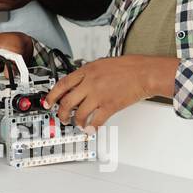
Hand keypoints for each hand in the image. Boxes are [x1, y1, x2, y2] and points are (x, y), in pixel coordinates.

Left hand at [46, 55, 179, 128]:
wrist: (144, 72)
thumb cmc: (128, 67)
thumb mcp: (101, 63)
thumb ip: (88, 73)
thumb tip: (79, 83)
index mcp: (86, 71)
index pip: (62, 84)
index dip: (52, 95)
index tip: (47, 102)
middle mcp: (90, 83)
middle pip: (67, 101)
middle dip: (61, 113)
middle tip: (62, 117)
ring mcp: (99, 95)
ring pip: (79, 113)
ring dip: (76, 122)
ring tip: (77, 124)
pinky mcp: (110, 106)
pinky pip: (96, 120)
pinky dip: (92, 127)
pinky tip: (92, 129)